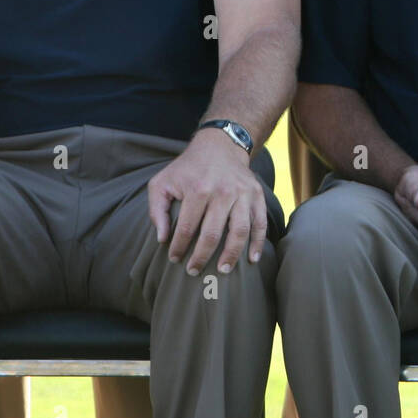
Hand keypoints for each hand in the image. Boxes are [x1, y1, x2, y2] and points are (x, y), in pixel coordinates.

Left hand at [148, 130, 267, 274]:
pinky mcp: (257, 195)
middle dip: (202, 257)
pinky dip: (258, 243)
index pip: (187, 228)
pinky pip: (260, 223)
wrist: (220, 146)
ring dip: (231, 255)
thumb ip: (157, 210)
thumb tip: (162, 238)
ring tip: (223, 271)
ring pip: (240, 231)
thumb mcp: (162, 182)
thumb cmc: (187, 169)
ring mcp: (243, 194)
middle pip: (213, 234)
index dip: (179, 247)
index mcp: (198, 189)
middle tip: (194, 271)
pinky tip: (252, 259)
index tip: (174, 259)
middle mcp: (223, 192)